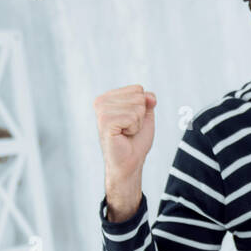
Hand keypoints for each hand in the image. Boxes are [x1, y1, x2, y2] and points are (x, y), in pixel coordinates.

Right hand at [95, 85, 156, 219]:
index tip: (132, 121)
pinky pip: (132, 117)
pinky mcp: (105, 122)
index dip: (142, 107)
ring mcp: (102, 111)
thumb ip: (147, 100)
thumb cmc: (136, 140)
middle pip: (138, 96)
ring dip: (137, 123)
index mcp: (108, 97)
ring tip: (126, 132)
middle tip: (129, 129)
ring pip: (136, 107)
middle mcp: (101, 101)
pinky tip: (123, 136)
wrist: (130, 161)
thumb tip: (149, 96)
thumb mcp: (145, 115)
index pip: (137, 89)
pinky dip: (134, 128)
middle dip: (140, 115)